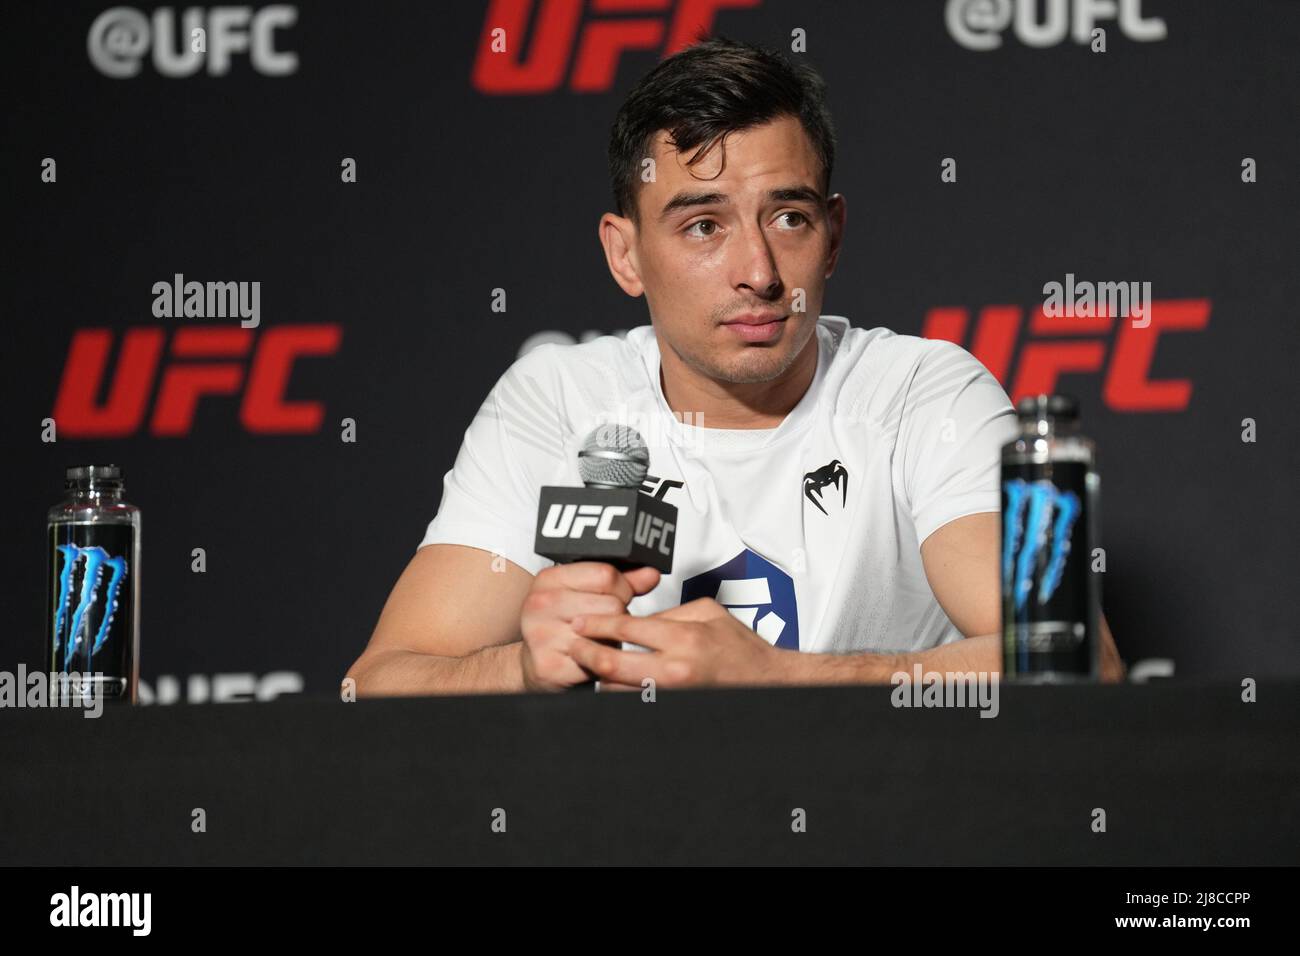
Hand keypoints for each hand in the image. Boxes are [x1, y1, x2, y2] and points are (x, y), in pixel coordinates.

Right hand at [519, 562, 659, 691]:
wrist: (534, 664)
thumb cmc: (562, 625)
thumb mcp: (584, 594)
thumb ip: (621, 582)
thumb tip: (651, 574)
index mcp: (549, 578)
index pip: (606, 574)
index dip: (622, 587)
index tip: (617, 596)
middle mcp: (541, 603)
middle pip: (612, 605)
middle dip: (618, 617)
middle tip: (602, 624)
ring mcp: (543, 635)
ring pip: (608, 633)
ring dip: (612, 640)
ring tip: (597, 639)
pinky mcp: (550, 666)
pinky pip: (598, 661)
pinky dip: (602, 663)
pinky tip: (590, 659)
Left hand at [568, 597, 788, 689]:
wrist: (766, 682)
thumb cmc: (740, 648)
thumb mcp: (707, 614)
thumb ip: (668, 613)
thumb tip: (634, 619)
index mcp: (682, 639)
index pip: (626, 629)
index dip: (597, 623)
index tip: (581, 621)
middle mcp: (674, 671)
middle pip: (611, 665)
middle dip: (586, 652)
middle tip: (573, 643)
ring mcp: (672, 696)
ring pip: (617, 691)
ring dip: (599, 677)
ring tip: (588, 664)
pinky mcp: (672, 710)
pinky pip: (634, 704)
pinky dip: (619, 693)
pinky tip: (613, 684)